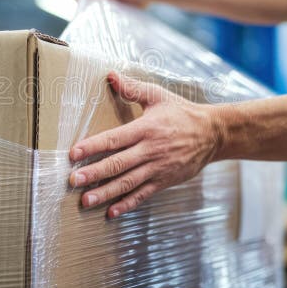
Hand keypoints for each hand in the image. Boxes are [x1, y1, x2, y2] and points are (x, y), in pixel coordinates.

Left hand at [68, 71, 223, 218]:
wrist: (213, 134)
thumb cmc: (182, 113)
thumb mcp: (158, 96)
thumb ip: (133, 88)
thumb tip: (111, 75)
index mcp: (145, 128)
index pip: (114, 138)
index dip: (93, 146)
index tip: (74, 153)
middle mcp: (150, 150)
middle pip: (117, 163)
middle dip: (94, 173)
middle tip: (73, 181)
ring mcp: (157, 168)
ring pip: (127, 183)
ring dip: (105, 193)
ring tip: (86, 201)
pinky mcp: (164, 180)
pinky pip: (143, 194)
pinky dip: (127, 204)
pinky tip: (111, 211)